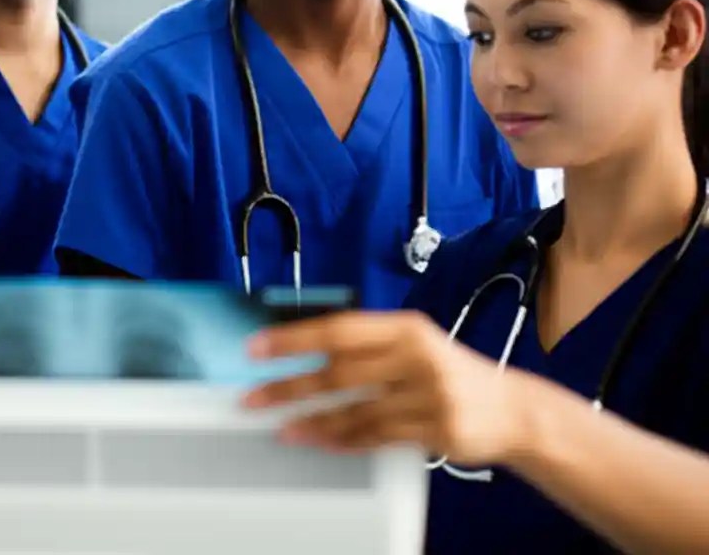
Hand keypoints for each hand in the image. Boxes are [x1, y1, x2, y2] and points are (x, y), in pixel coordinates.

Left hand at [242, 310, 533, 466]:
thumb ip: (368, 346)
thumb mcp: (415, 344)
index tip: (256, 348)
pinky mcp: (438, 430)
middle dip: (290, 386)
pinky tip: (321, 441)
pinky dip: (346, 440)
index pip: (339, 329)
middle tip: (254, 397)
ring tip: (282, 428)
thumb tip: (304, 348)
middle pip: (340, 371)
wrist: (514, 410)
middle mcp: (418, 357)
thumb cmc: (451, 373)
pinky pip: (379, 437)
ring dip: (312, 422)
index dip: (294, 338)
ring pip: (356, 411)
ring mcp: (430, 395)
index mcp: (407, 328)